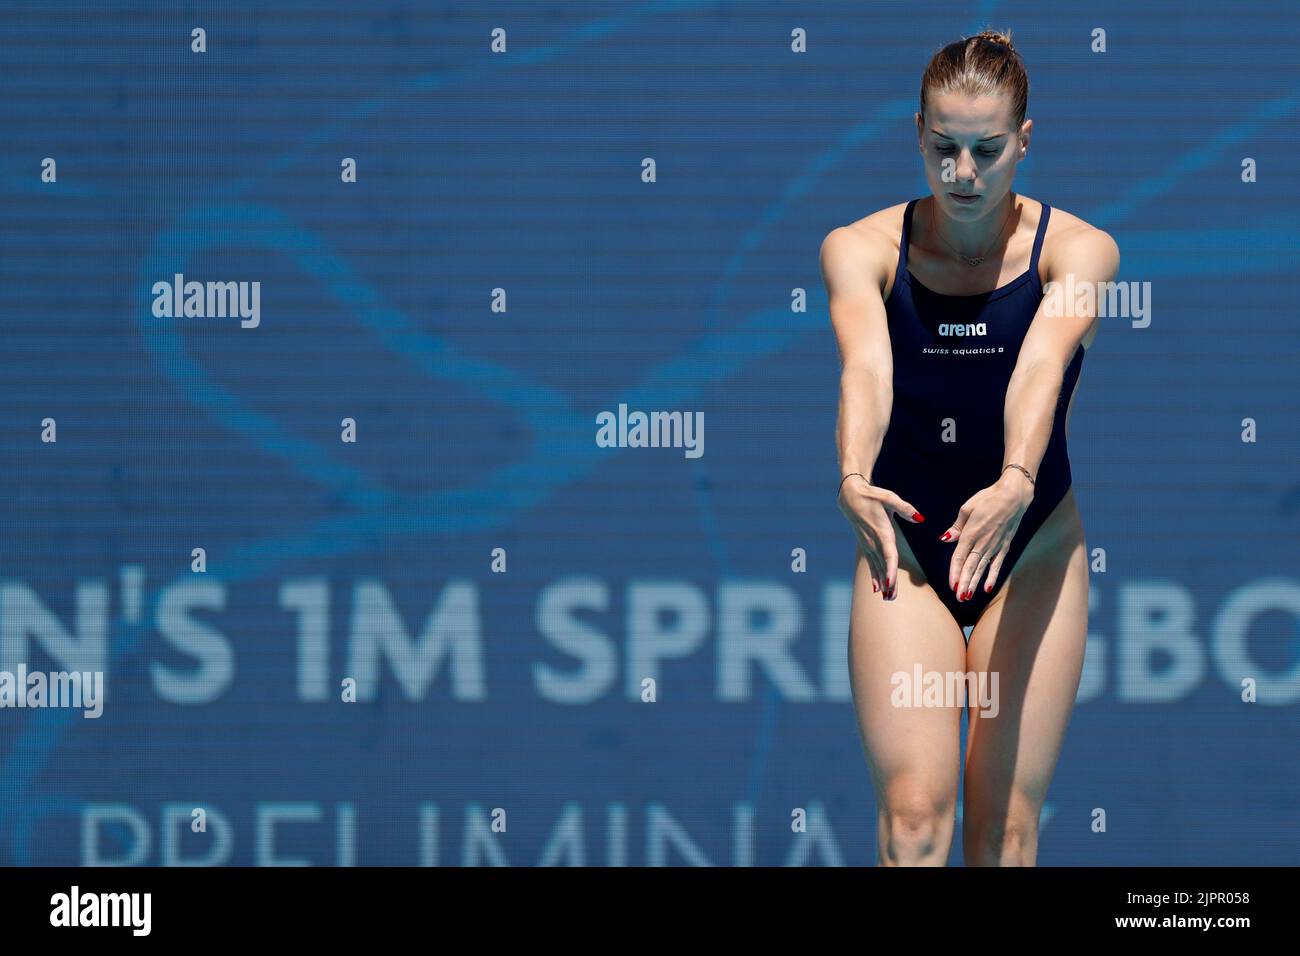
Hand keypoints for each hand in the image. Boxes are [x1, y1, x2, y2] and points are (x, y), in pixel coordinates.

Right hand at [838, 475, 924, 599]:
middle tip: (892, 599)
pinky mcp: (866, 545)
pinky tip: (876, 589)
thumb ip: (905, 508)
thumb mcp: (889, 497)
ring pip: (876, 567)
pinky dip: (874, 576)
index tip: (890, 584)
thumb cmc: (873, 495)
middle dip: (888, 583)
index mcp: (882, 532)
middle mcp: (874, 541)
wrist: (850, 496)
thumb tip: (920, 518)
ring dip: (882, 583)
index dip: (890, 570)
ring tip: (888, 599)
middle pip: (883, 566)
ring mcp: (868, 544)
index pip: (888, 554)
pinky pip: (870, 564)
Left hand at [939, 470, 1033, 600]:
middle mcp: (982, 542)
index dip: (954, 572)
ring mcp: (995, 546)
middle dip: (964, 583)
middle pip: (970, 566)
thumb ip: (957, 527)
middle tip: (958, 597)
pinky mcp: (1004, 546)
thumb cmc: (988, 498)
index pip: (959, 557)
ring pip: (982, 568)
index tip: (951, 585)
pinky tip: (987, 588)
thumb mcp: (967, 508)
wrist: (1013, 495)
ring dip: (974, 582)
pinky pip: (997, 564)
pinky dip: (992, 576)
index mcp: (971, 533)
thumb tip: (946, 539)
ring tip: (967, 596)